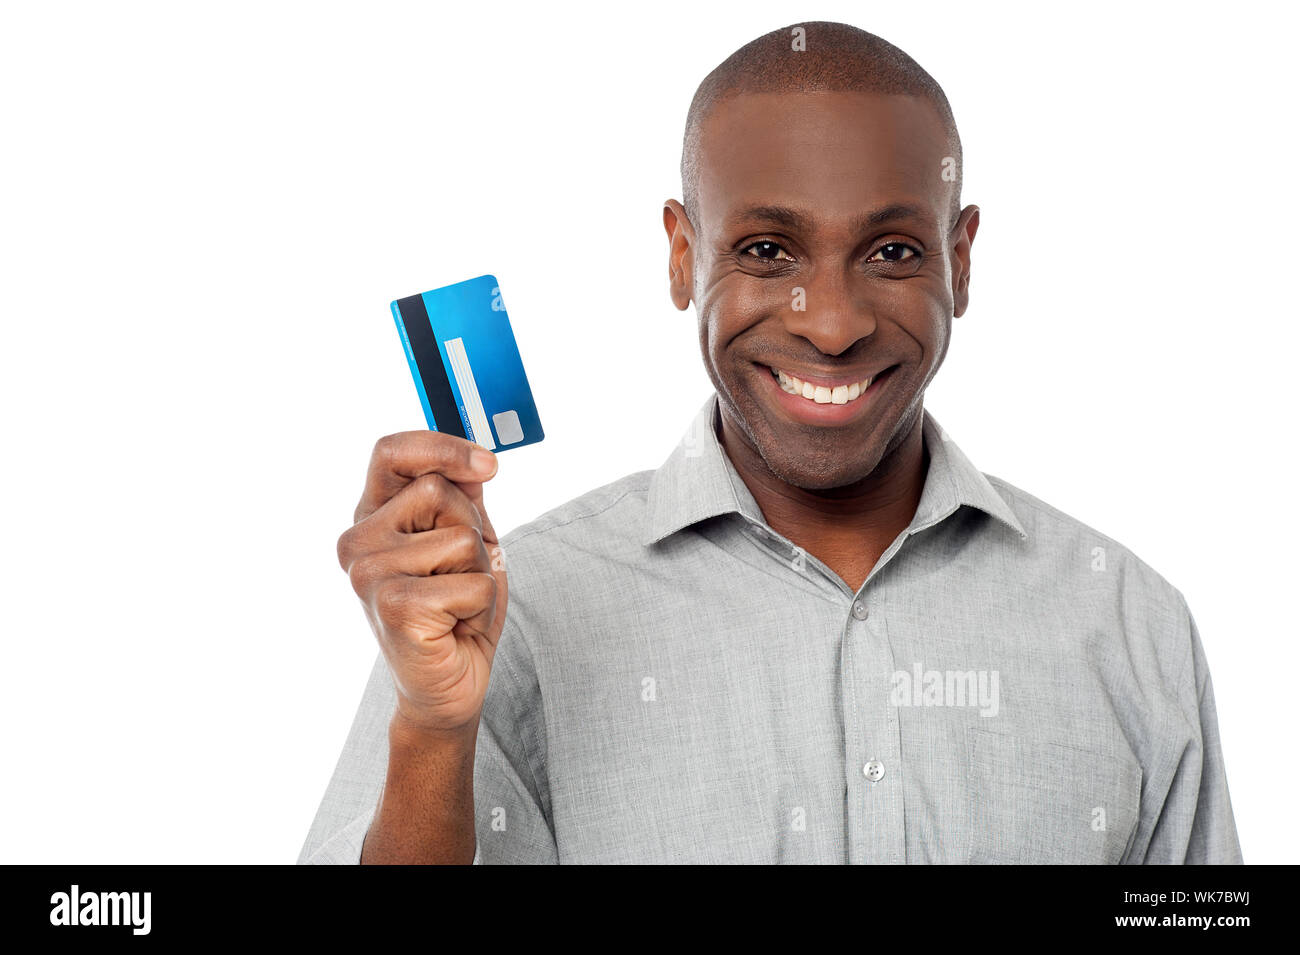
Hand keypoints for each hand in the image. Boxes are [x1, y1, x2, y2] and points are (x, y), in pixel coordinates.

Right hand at [337, 432, 506, 736]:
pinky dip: (480, 605)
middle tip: (460, 572)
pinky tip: (455, 625)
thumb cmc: (456, 608)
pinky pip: (471, 582)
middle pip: (439, 490)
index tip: (488, 465)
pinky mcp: (393, 605)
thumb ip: (463, 496)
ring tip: (457, 602)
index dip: (442, 446)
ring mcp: (368, 573)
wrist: (449, 684)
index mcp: (371, 515)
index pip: (392, 452)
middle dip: (473, 529)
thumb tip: (476, 458)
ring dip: (479, 572)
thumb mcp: (467, 539)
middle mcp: (358, 540)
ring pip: (462, 537)